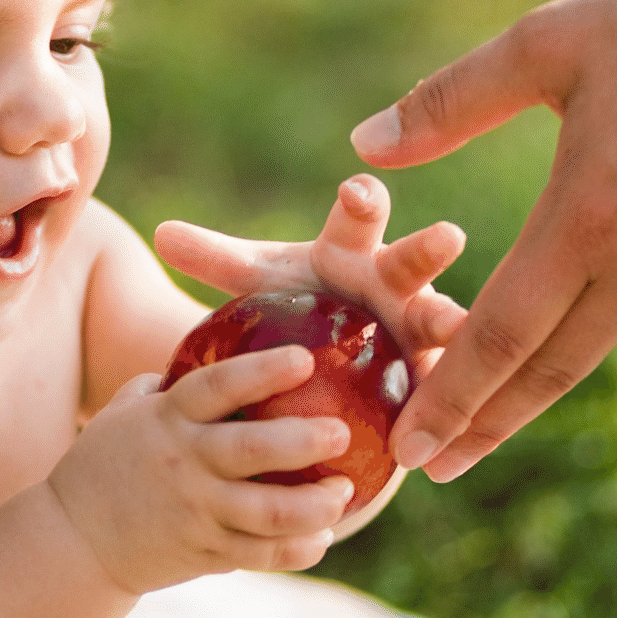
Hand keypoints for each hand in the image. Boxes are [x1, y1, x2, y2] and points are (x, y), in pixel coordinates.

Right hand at [47, 347, 357, 594]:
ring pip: (266, 513)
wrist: (72, 539)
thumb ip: (172, 383)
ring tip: (344, 492)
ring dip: (313, 505)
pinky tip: (322, 536)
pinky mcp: (204, 553)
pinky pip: (260, 555)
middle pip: (252, 451)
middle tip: (341, 431)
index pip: (218, 387)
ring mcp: (195, 512)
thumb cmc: (108, 462)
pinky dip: (296, 549)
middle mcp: (183, 463)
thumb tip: (224, 343)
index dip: (263, 371)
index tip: (306, 358)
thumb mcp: (128, 411)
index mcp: (166, 417)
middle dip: (303, 441)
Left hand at [152, 173, 468, 374]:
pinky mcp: (436, 378)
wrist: (332, 361)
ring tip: (454, 331)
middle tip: (447, 238)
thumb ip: (219, 259)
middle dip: (429, 249)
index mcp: (356, 246)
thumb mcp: (260, 283)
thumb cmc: (296, 305)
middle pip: (412, 261)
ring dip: (449, 326)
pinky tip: (453, 426)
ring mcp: (425, 328)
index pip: (359, 214)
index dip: (361, 200)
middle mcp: (400, 280)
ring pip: (441, 324)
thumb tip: (162, 232)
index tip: (354, 191)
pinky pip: (447, 391)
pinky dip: (450, 403)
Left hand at [352, 0, 616, 481]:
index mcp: (586, 220)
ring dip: (587, 332)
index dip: (449, 402)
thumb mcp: (548, 43)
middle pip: (553, 375)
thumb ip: (449, 103)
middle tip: (440, 468)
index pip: (498, 340)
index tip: (410, 453)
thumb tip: (361, 146)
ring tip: (575, 284)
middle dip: (488, 424)